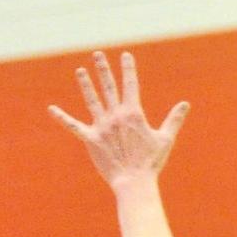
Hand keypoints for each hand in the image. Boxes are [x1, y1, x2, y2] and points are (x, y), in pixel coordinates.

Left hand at [49, 50, 188, 189]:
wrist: (134, 182)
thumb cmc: (151, 162)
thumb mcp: (165, 139)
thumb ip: (173, 120)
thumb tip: (185, 104)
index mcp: (133, 114)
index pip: (131, 85)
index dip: (128, 68)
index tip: (125, 56)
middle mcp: (116, 116)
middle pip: (109, 87)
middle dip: (103, 69)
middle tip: (98, 54)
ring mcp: (101, 127)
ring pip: (92, 100)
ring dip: (86, 85)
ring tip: (80, 71)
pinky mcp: (90, 139)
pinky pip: (74, 126)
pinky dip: (62, 118)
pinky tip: (51, 109)